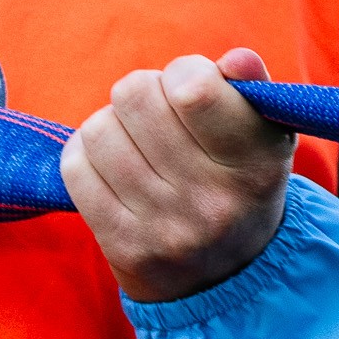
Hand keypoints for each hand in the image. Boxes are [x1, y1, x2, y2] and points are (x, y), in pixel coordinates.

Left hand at [59, 48, 293, 299]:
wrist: (224, 278)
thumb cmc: (238, 182)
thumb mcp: (264, 135)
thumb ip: (252, 88)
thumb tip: (235, 60)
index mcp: (255, 165)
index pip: (192, 89)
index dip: (182, 70)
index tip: (190, 88)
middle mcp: (211, 201)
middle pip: (133, 95)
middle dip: (142, 93)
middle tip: (157, 115)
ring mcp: (163, 228)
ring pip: (99, 129)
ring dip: (112, 124)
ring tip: (135, 142)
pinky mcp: (122, 246)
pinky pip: (74, 169)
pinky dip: (86, 155)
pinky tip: (111, 165)